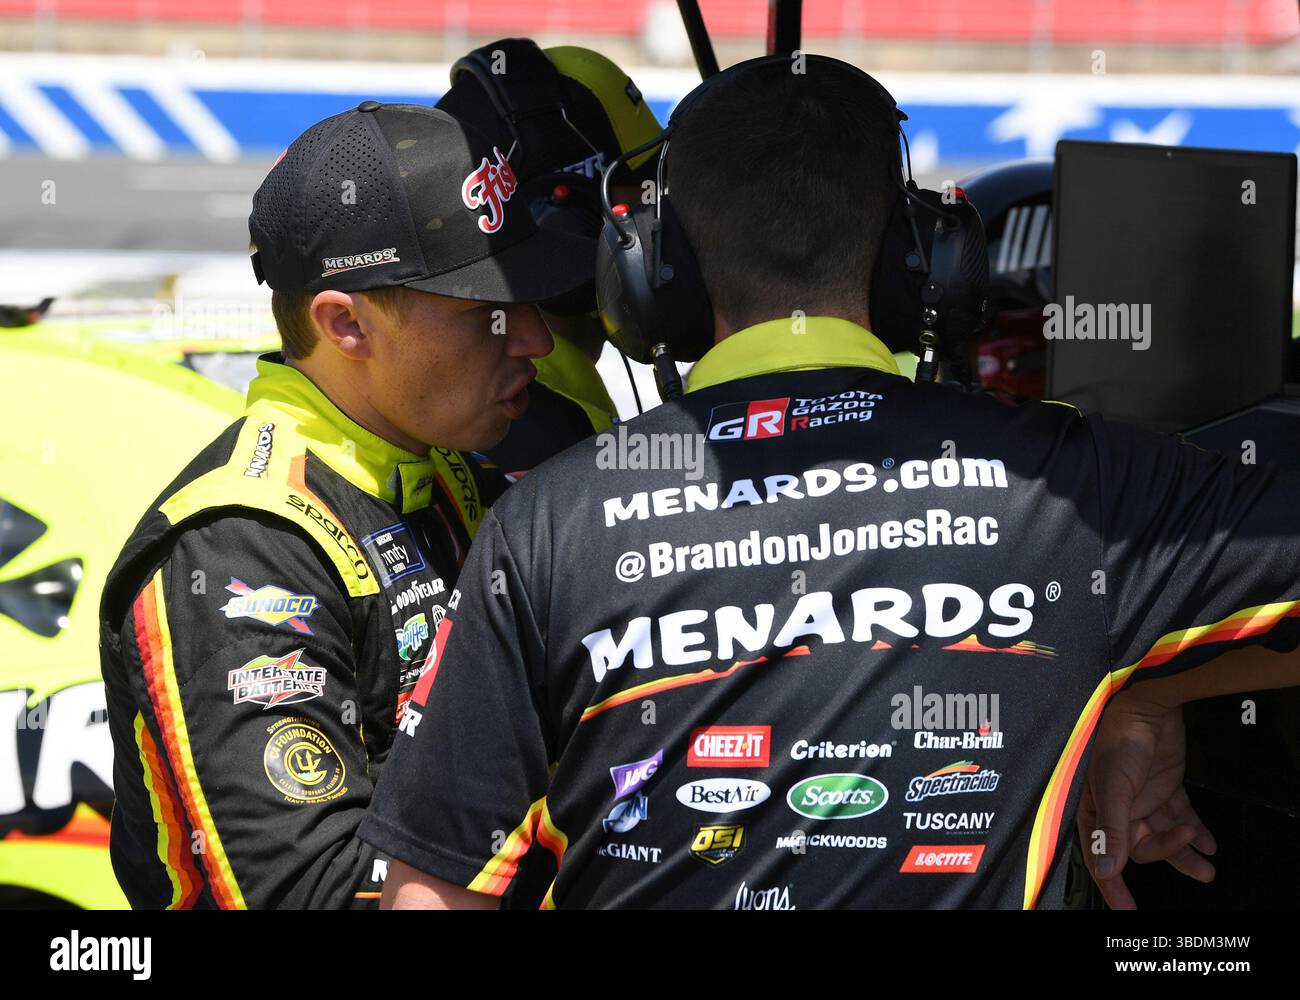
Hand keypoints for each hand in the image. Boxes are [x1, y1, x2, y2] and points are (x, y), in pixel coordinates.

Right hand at [1077, 691, 1216, 908]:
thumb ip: (1113, 830)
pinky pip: (1182, 818)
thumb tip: (1108, 871)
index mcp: (1096, 812)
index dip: (1112, 887)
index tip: (1127, 910)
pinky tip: (1209, 842)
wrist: (1147, 704)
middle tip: (1184, 843)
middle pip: (1141, 849)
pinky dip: (1196, 832)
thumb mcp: (1113, 787)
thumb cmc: (1118, 740)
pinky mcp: (1166, 790)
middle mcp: (1119, 811)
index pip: (1102, 859)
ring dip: (1185, 854)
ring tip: (1208, 868)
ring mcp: (1144, 801)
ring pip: (1165, 839)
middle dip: (1166, 853)